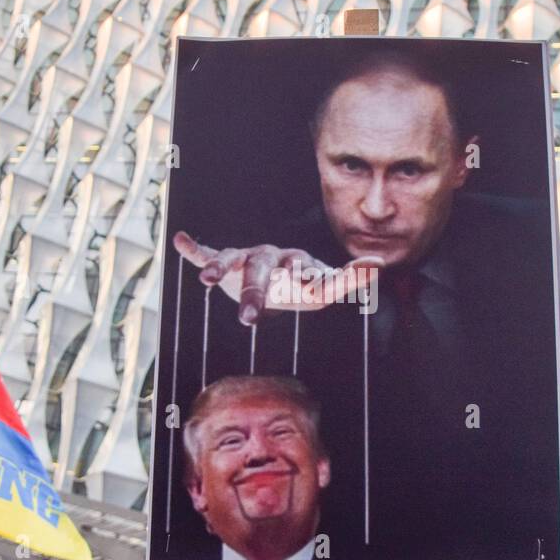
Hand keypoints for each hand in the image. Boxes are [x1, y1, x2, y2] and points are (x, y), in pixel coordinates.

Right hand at [173, 230, 381, 325]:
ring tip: (208, 281)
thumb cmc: (301, 285)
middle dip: (256, 292)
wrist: (274, 280)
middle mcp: (270, 256)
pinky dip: (195, 250)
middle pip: (262, 269)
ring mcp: (246, 258)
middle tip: (248, 319)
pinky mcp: (225, 262)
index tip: (303, 283)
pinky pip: (208, 253)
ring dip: (221, 268)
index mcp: (295, 262)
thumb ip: (350, 280)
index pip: (299, 267)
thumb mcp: (324, 287)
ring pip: (232, 259)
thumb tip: (378, 265)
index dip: (300, 274)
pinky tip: (180, 240)